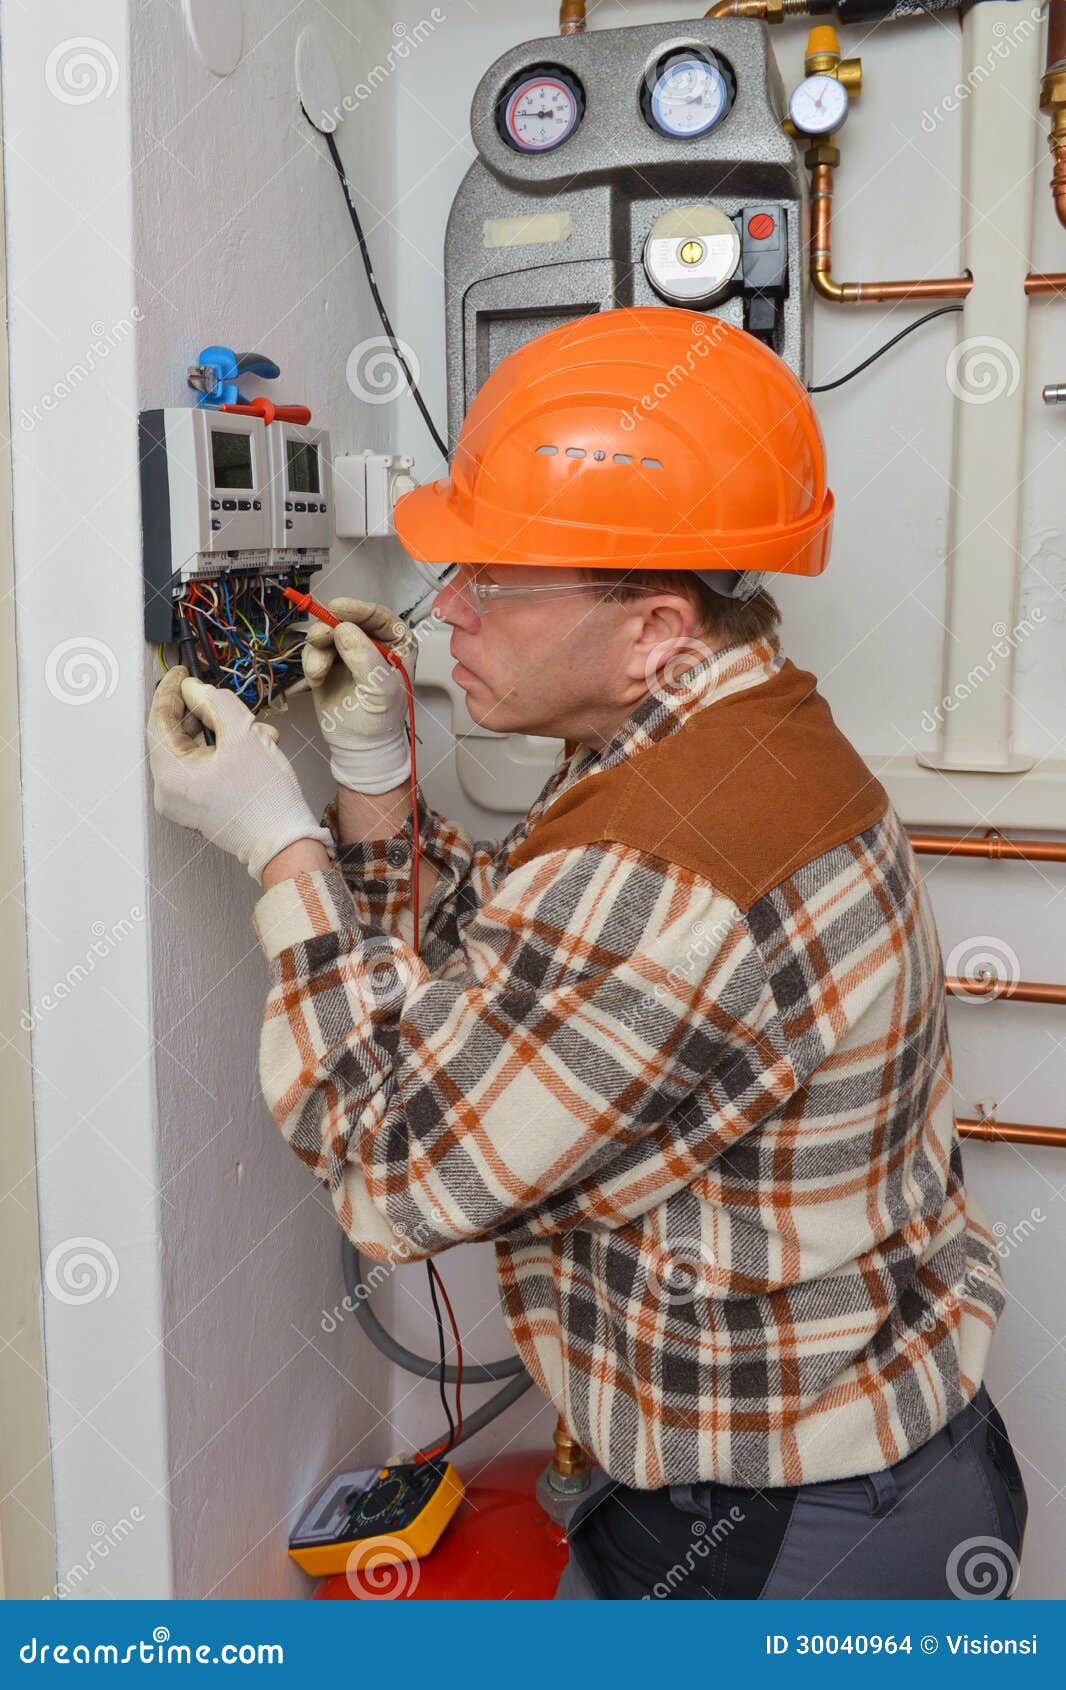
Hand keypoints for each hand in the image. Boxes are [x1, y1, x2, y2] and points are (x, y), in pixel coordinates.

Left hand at [147, 667, 331, 880]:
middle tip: (220, 698)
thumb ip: (216, 703)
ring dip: (220, 732)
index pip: (158, 721)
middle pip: (176, 736)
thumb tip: (196, 690)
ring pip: (193, 749)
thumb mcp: (244, 736)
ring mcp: (183, 802)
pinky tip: (251, 745)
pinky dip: (223, 751)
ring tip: (252, 728)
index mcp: (170, 777)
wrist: (285, 843)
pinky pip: (203, 767)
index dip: (170, 692)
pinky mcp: (199, 806)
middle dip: (204, 713)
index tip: (181, 673)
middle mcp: (169, 792)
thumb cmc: (266, 801)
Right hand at [302, 597, 417, 794]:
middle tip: (319, 637)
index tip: (337, 608)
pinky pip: (313, 651)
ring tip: (319, 673)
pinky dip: (311, 664)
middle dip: (329, 627)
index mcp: (396, 643)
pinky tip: (318, 682)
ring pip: (325, 633)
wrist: (359, 747)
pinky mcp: (328, 663)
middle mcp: (372, 642)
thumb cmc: (381, 720)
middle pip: (346, 619)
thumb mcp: (380, 690)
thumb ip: (364, 659)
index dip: (357, 609)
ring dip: (317, 650)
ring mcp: (348, 651)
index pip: (377, 616)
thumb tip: (344, 630)